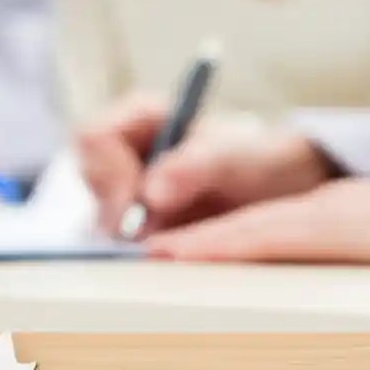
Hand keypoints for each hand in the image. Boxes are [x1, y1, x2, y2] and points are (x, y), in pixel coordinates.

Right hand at [77, 96, 333, 234]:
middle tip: (152, 237)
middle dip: (115, 210)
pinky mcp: (131, 222)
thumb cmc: (256, 160)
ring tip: (170, 243)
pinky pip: (112, 239)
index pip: (94, 138)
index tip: (138, 208)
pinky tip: (166, 253)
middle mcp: (123, 150)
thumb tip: (150, 196)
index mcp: (140, 116)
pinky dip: (133, 251)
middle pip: (90, 178)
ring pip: (97, 213)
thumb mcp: (232, 158)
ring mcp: (123, 188)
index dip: (109, 173)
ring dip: (125, 235)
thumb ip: (193, 167)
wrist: (279, 192)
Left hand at [147, 172, 369, 265]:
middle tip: (152, 253)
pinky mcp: (329, 226)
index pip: (261, 228)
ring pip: (246, 228)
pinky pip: (266, 236)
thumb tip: (327, 270)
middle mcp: (316, 211)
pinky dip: (226, 243)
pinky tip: (195, 251)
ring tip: (159, 253)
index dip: (216, 241)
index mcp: (327, 216)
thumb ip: (346, 251)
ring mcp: (321, 217)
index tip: (178, 252)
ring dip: (200, 243)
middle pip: (244, 225)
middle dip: (197, 241)